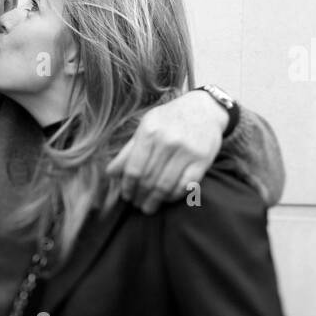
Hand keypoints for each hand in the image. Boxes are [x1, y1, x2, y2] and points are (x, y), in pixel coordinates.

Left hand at [106, 90, 226, 214]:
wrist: (205, 108)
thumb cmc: (170, 119)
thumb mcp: (146, 127)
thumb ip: (128, 151)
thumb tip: (110, 173)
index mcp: (149, 132)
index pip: (133, 169)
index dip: (128, 187)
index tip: (126, 196)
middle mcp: (168, 142)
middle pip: (148, 179)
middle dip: (140, 196)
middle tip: (137, 204)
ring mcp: (186, 152)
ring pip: (165, 186)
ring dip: (155, 201)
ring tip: (149, 207)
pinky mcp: (203, 160)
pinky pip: (185, 186)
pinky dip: (174, 196)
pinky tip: (167, 198)